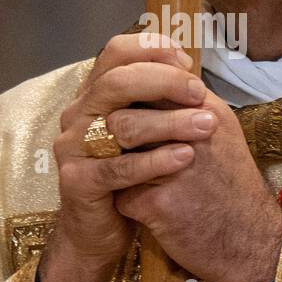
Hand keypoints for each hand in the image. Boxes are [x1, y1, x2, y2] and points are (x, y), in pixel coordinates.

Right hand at [40, 32, 215, 281]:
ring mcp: (72, 147)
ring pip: (120, 123)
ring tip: (208, 126)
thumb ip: (155, 100)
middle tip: (200, 93)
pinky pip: (119, 168)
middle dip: (165, 81)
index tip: (188, 63)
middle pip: (116, 80)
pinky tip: (185, 157)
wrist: (98, 232)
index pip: (115, 52)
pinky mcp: (77, 181)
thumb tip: (190, 67)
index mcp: (93, 94)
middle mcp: (77, 114)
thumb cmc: (128, 175)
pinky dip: (156, 161)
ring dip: (169, 122)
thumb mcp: (142, 131)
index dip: (152, 49)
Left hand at [113, 88, 281, 281]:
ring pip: (116, 149)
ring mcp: (176, 168)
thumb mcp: (221, 133)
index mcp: (206, 110)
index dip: (126, 96)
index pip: (150, 83)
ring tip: (119, 171)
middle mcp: (192, 132)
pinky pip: (122, 193)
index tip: (119, 111)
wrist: (252, 241)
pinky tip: (137, 208)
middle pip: (125, 114)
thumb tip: (150, 80)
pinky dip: (125, 201)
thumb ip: (188, 106)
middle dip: (110, 130)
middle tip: (110, 144)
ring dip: (111, 160)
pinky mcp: (160, 204)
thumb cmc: (231, 186)